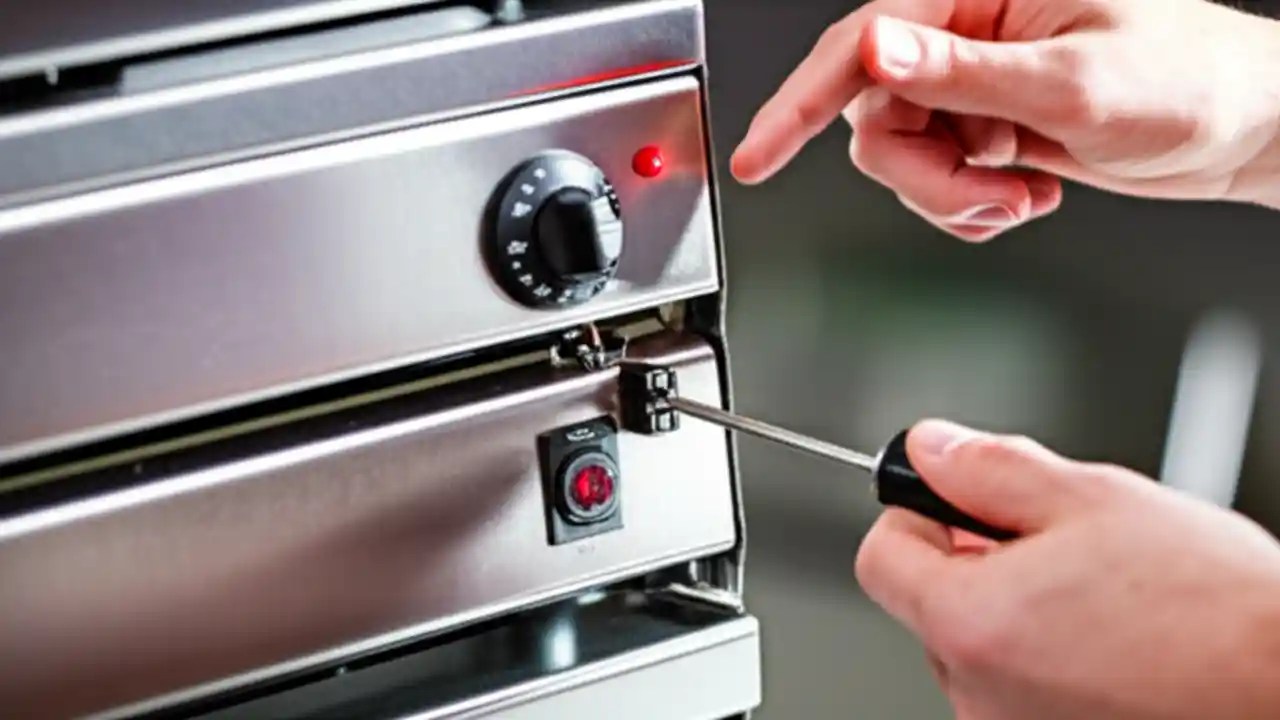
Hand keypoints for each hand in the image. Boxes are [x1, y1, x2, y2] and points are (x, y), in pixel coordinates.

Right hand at [730, 0, 1279, 240]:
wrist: (1244, 129)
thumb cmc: (1191, 83)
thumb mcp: (1073, 81)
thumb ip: (964, 69)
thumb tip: (876, 50)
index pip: (862, 44)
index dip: (798, 104)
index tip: (758, 156)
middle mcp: (967, 33)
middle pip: (875, 117)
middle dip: (923, 177)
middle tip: (984, 196)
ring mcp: (974, 84)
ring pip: (901, 156)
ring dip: (951, 198)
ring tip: (1018, 199)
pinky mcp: (986, 124)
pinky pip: (934, 178)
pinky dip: (967, 207)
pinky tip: (1022, 196)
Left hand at [855, 420, 1279, 719]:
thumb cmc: (1216, 608)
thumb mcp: (1093, 499)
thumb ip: (989, 469)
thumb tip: (930, 449)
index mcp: (972, 624)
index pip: (880, 558)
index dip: (915, 516)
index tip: (954, 502)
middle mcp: (979, 695)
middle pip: (930, 604)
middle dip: (976, 561)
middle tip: (1055, 544)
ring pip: (978, 647)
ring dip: (1018, 610)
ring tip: (1101, 596)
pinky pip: (1018, 688)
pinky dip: (1047, 656)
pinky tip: (1112, 638)